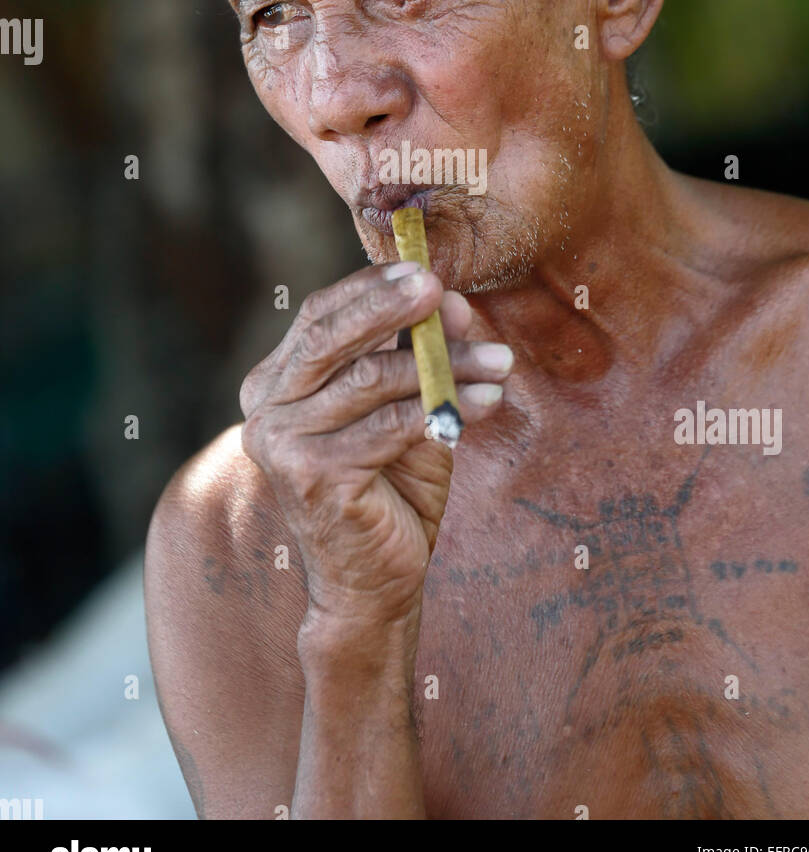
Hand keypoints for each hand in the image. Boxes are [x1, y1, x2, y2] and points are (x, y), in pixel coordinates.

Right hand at [240, 262, 511, 627]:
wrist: (373, 582)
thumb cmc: (390, 488)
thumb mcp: (409, 406)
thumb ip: (420, 355)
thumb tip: (449, 298)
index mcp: (276, 382)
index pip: (318, 315)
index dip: (369, 288)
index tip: (424, 269)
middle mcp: (265, 408)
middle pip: (330, 336)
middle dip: (391, 307)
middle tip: (441, 288)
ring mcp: (281, 445)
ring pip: (371, 380)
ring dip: (444, 365)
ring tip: (499, 360)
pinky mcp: (312, 478)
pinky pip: (388, 427)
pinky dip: (444, 409)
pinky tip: (488, 401)